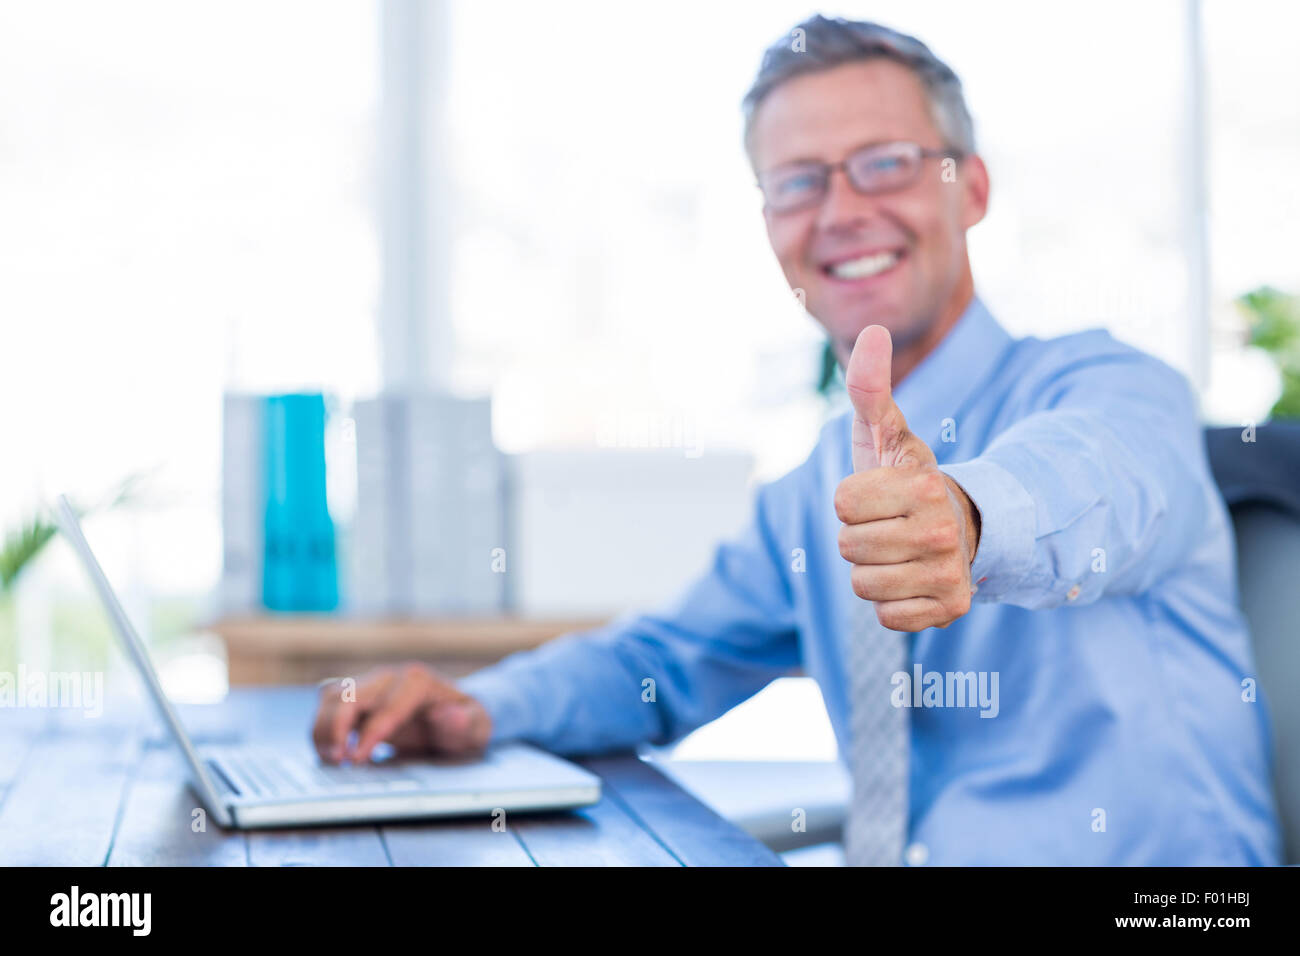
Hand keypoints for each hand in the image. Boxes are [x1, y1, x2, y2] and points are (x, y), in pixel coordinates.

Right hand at [311, 663, 491, 762]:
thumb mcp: (476, 727)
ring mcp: (372, 683)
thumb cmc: (466, 723)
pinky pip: (329, 703)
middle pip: (350, 695)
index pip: (385, 708)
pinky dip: (321, 725)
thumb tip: (449, 714)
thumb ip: (465, 722)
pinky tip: (328, 751)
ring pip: (333, 696)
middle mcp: (391, 677)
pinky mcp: (359, 695)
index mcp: (418, 682)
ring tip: (329, 759)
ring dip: (323, 727)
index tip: (357, 760)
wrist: (458, 716)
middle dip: (336, 729)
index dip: (368, 735)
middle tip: (337, 762)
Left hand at [835, 325, 979, 631]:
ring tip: (897, 551)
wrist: (960, 527)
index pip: (842, 505)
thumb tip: (873, 330)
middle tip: (887, 525)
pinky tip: (911, 578)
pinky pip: (888, 616)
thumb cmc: (905, 479)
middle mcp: (942, 530)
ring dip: (870, 570)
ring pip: (862, 585)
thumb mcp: (885, 432)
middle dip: (858, 536)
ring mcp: (950, 573)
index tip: (877, 494)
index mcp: (923, 484)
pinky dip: (892, 602)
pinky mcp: (950, 609)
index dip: (850, 499)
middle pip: (848, 547)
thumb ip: (869, 386)